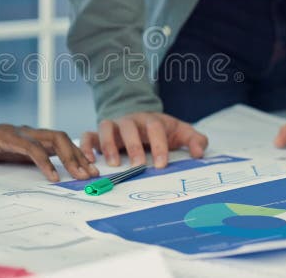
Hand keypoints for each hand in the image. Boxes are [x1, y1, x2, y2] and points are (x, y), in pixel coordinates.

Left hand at [0, 122, 98, 181]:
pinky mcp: (35, 141)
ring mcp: (31, 134)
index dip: (44, 161)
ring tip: (91, 173)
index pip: (32, 146)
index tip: (55, 179)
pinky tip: (83, 166)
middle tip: (84, 176)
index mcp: (7, 134)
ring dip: (76, 155)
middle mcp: (23, 131)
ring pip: (60, 139)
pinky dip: (72, 154)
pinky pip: (58, 145)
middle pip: (54, 137)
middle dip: (71, 156)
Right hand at [80, 112, 207, 167]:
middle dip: (133, 146)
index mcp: (151, 120)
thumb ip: (195, 140)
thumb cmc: (162, 130)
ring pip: (106, 127)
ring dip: (108, 144)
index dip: (159, 145)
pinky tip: (91, 160)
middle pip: (129, 127)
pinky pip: (88, 135)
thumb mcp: (180, 132)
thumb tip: (199, 153)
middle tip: (138, 166)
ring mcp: (113, 126)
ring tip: (114, 164)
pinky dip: (86, 146)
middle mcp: (130, 121)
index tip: (161, 165)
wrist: (139, 118)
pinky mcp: (98, 134)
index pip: (155, 128)